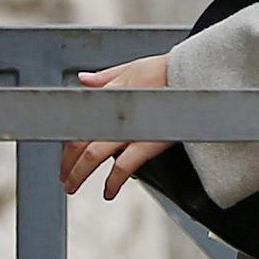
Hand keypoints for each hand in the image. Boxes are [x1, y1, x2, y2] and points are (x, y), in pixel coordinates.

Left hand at [62, 52, 172, 199]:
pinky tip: (108, 191)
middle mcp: (113, 114)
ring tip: (73, 186)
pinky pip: (123, 167)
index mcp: (108, 95)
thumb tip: (84, 79)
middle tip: (64, 178)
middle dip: (67, 163)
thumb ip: (104, 77)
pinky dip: (112, 182)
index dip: (67, 141)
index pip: (78, 122)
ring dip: (79, 174)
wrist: (194, 76)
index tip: (65, 154)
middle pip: (78, 142)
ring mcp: (129, 129)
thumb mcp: (131, 67)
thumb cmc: (168, 70)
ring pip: (92, 155)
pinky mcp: (147, 142)